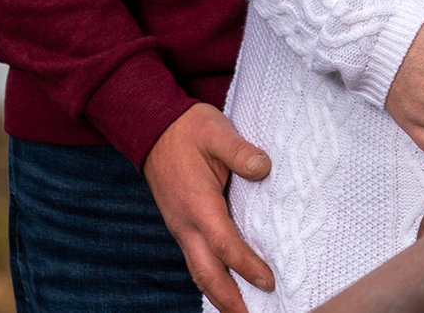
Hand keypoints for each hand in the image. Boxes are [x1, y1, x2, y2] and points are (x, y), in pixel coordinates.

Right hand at [143, 103, 273, 311]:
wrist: (153, 129)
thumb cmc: (188, 130)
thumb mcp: (216, 131)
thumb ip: (240, 151)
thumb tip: (263, 167)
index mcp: (197, 205)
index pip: (225, 245)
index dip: (247, 266)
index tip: (270, 281)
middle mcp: (186, 224)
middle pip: (207, 274)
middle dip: (229, 300)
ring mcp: (181, 227)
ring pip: (199, 272)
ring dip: (219, 296)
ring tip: (242, 312)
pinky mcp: (181, 226)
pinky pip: (196, 260)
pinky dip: (211, 279)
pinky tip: (227, 286)